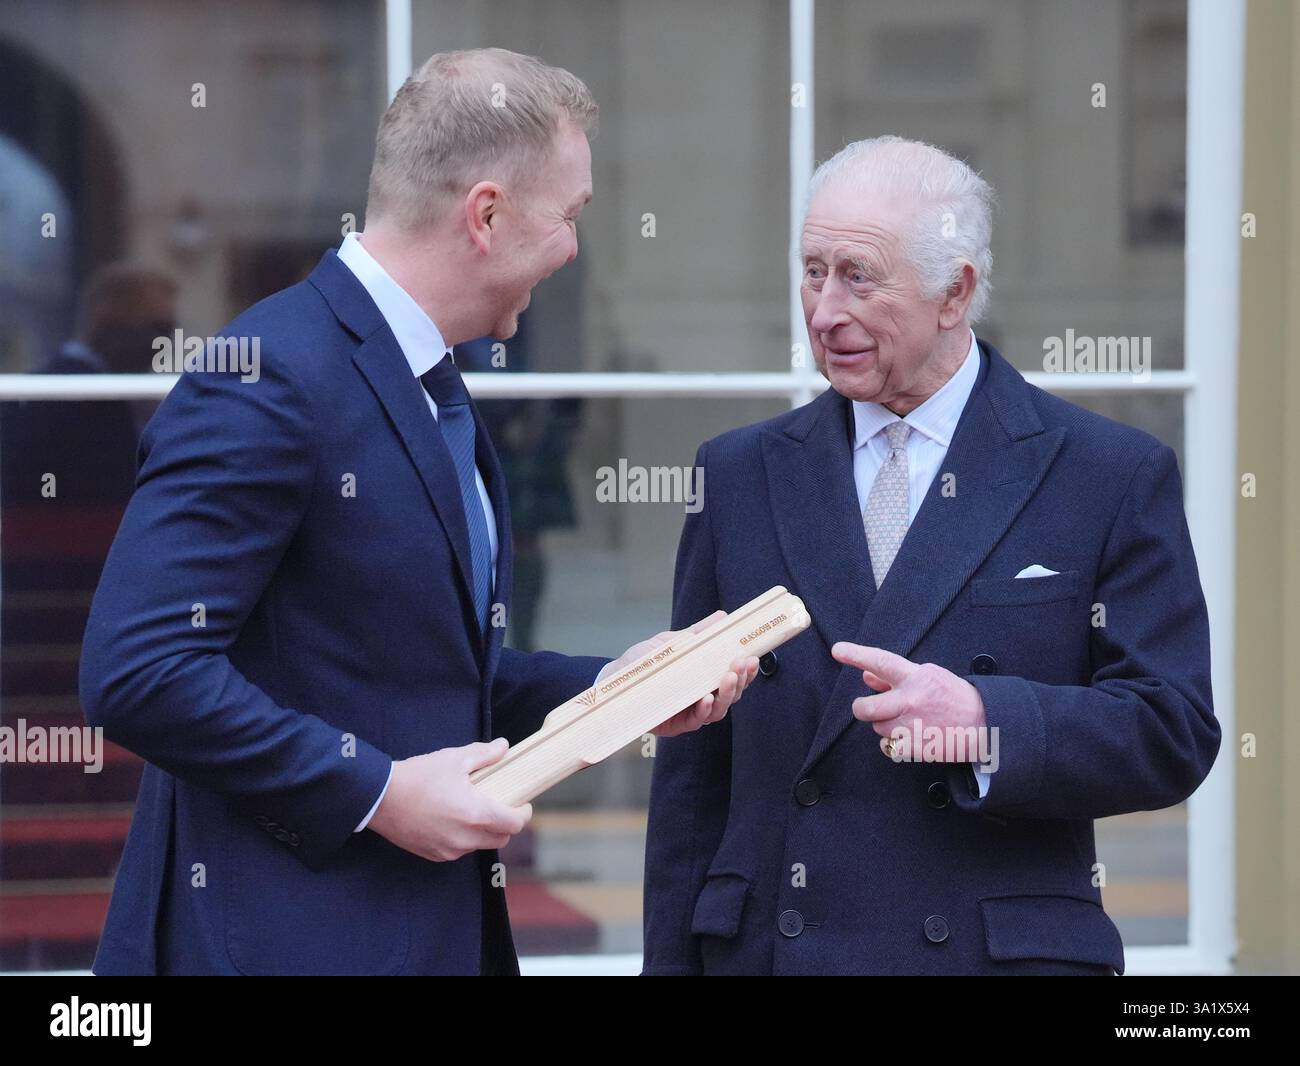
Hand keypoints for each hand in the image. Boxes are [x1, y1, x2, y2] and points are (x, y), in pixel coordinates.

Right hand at [367, 738, 531, 860]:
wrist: (379, 798)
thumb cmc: (418, 776)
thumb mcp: (454, 759)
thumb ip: (484, 755)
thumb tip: (504, 747)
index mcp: (476, 813)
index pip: (514, 824)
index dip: (523, 814)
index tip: (523, 803)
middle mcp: (465, 837)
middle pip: (501, 839)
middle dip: (506, 824)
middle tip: (500, 806)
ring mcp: (449, 850)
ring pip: (480, 845)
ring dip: (484, 831)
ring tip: (473, 810)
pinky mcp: (435, 855)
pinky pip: (460, 850)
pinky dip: (464, 838)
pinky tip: (453, 820)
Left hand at [601, 610, 759, 738]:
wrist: (614, 676)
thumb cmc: (645, 661)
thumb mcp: (673, 643)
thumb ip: (697, 633)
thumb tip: (723, 617)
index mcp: (704, 678)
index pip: (733, 677)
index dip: (747, 670)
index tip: (753, 656)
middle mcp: (701, 697)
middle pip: (731, 694)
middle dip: (741, 680)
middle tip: (743, 663)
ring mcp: (689, 712)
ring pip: (719, 709)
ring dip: (728, 694)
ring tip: (729, 677)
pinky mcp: (675, 725)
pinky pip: (696, 720)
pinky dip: (704, 710)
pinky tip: (706, 698)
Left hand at [831, 642, 986, 760]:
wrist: (985, 724)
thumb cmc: (954, 697)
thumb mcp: (929, 677)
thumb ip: (895, 677)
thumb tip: (868, 676)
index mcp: (916, 677)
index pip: (882, 661)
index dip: (857, 655)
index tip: (837, 650)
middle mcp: (912, 700)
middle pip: (866, 708)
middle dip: (862, 708)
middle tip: (868, 707)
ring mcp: (913, 725)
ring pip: (878, 728)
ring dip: (885, 726)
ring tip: (907, 721)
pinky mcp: (917, 746)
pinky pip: (888, 747)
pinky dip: (893, 744)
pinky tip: (909, 736)